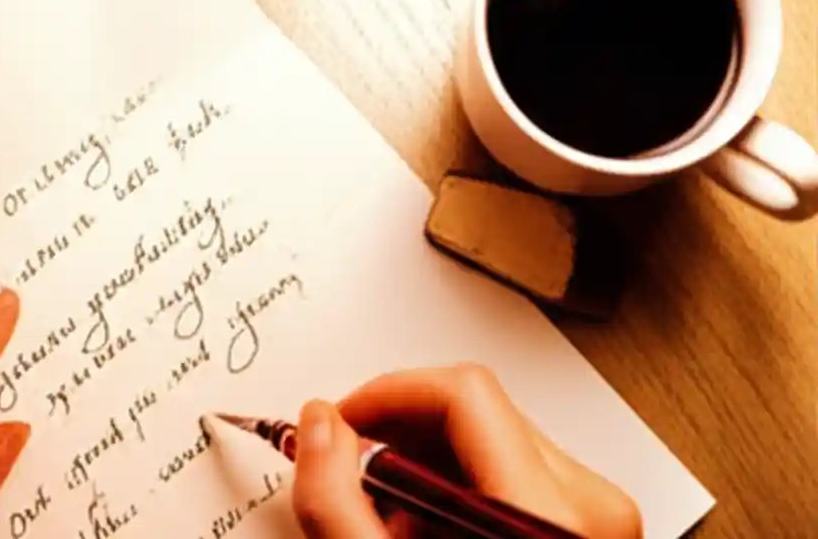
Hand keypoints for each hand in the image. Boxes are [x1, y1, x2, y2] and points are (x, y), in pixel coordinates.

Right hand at [290, 364, 641, 538]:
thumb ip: (337, 502)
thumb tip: (320, 426)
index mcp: (548, 516)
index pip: (464, 393)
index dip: (386, 394)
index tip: (341, 420)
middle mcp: (589, 507)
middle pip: (475, 410)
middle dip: (398, 437)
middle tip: (353, 481)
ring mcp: (597, 518)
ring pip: (491, 439)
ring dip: (423, 467)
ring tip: (392, 527)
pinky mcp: (589, 529)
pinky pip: (511, 473)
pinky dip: (454, 492)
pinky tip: (426, 536)